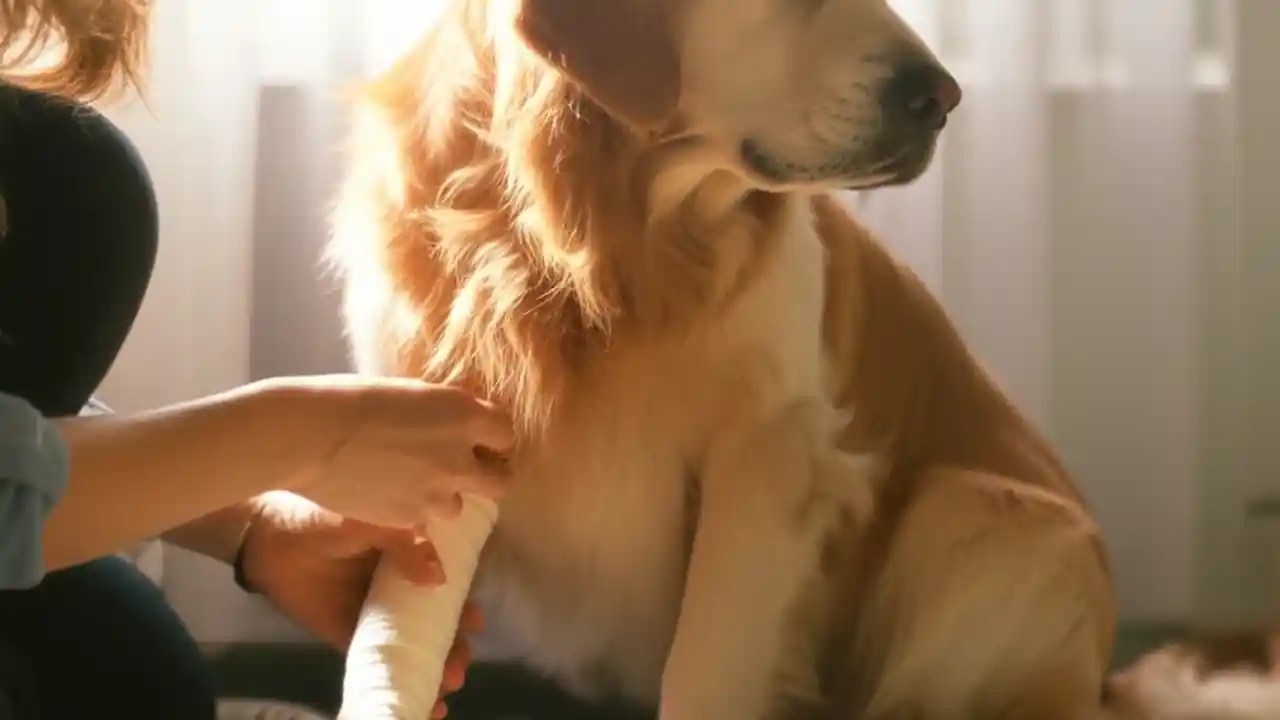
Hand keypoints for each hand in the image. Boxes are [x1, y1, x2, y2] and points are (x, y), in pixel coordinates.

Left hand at [240, 492, 479, 718]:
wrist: (268, 536)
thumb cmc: (322, 515)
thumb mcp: (371, 516)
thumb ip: (404, 542)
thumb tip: (439, 578)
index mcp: (408, 555)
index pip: (446, 584)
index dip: (463, 604)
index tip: (476, 621)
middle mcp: (397, 587)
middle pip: (436, 622)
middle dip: (454, 645)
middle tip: (460, 663)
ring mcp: (374, 614)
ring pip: (414, 645)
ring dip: (436, 667)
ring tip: (448, 683)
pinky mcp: (349, 635)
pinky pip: (381, 662)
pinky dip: (402, 681)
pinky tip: (424, 700)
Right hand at [250, 374, 516, 528]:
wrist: (308, 436)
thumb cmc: (351, 399)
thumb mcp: (412, 394)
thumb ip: (445, 414)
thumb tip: (459, 423)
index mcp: (466, 415)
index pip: (506, 433)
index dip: (493, 438)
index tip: (477, 439)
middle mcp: (461, 458)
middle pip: (502, 481)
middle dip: (487, 476)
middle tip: (462, 469)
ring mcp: (437, 493)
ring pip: (460, 505)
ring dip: (444, 495)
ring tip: (411, 481)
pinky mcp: (410, 520)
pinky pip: (424, 521)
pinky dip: (413, 511)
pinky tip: (387, 493)